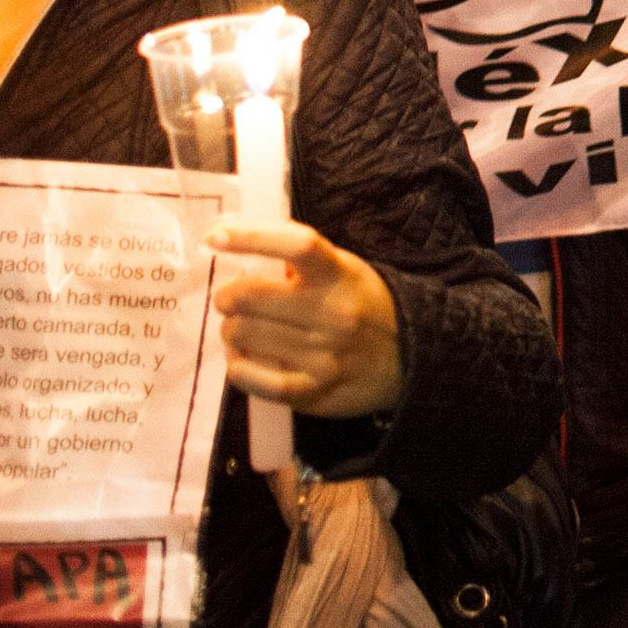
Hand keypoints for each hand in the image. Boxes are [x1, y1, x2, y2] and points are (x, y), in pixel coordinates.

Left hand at [210, 220, 403, 421]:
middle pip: (250, 295)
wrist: (411, 359)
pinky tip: (241, 361)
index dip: (250, 237)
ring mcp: (322, 354)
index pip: (296, 244)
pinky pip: (254, 379)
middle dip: (227, 297)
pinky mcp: (313, 391)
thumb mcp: (346, 271)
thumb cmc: (367, 306)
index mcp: (339, 275)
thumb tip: (244, 239)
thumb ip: (303, 259)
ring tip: (240, 330)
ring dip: (231, 331)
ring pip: (244, 335)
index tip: (216, 236)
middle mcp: (331, 312)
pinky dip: (237, 368)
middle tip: (230, 300)